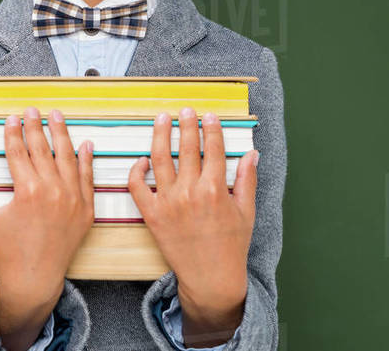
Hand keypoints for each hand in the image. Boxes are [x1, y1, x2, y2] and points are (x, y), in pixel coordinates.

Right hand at [0, 106, 94, 305]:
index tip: (11, 118)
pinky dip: (86, 159)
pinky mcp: (86, 210)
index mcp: (26, 191)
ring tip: (57, 116)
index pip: (18, 152)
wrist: (35, 278)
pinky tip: (85, 143)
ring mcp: (72, 199)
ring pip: (67, 157)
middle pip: (42, 149)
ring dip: (61, 133)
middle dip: (36, 126)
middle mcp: (51, 191)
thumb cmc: (8, 249)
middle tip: (32, 110)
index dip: (13, 133)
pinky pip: (87, 178)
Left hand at [126, 107, 258, 319]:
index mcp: (216, 190)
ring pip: (160, 158)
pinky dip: (137, 170)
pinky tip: (143, 159)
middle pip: (186, 148)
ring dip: (160, 134)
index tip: (210, 115)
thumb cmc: (231, 245)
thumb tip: (252, 153)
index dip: (211, 130)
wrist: (211, 277)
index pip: (213, 150)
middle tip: (186, 110)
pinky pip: (137, 186)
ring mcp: (168, 202)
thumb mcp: (246, 212)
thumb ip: (247, 180)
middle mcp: (190, 192)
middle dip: (187, 125)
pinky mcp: (151, 214)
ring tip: (161, 119)